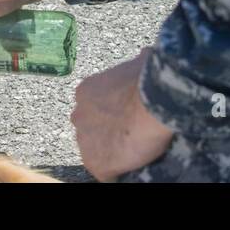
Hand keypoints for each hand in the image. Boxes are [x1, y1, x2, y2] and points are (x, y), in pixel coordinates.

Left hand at [72, 48, 174, 180]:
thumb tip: (146, 56)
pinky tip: (131, 169)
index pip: (95, 107)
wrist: (151, 101)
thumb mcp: (140, 62)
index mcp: (85, 91)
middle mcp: (78, 116)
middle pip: (91, 128)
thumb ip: (137, 63)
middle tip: (130, 133)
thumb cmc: (147, 78)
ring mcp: (85, 141)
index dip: (112, 113)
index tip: (127, 115)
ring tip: (133, 152)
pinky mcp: (96, 163)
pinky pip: (107, 173)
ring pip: (96, 151)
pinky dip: (118, 172)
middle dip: (107, 131)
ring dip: (111, 152)